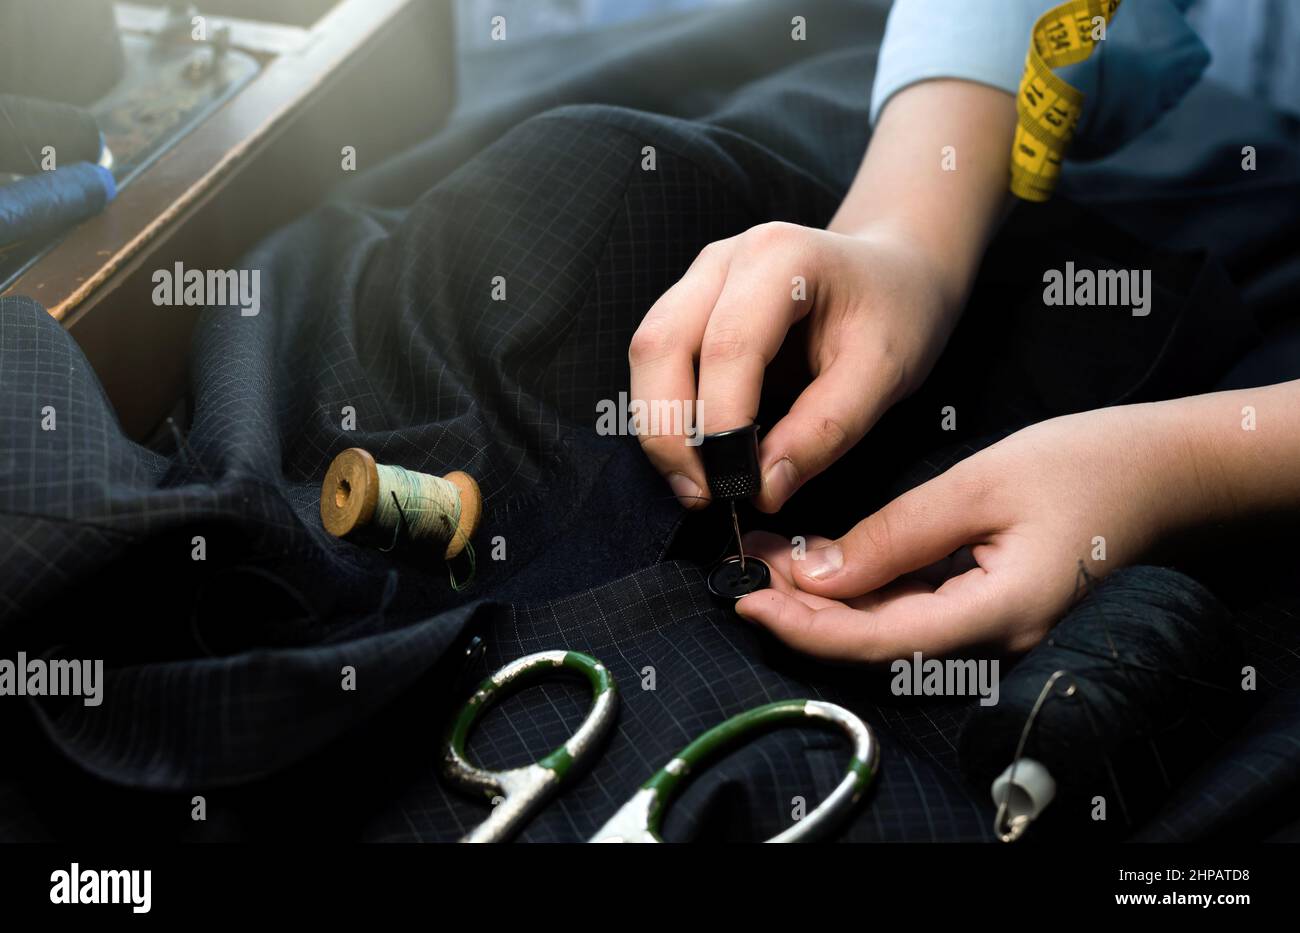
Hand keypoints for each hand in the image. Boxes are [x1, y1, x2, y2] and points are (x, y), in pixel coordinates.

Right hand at [629, 221, 959, 511]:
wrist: (894, 274)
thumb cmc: (896, 315)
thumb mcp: (885, 374)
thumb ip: (825, 430)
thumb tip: (764, 490)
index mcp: (780, 257)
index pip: (728, 347)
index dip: (722, 426)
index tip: (739, 489)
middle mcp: (725, 259)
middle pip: (660, 344)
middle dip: (668, 430)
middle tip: (700, 495)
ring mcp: (700, 278)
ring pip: (647, 352)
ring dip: (660, 426)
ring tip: (697, 484)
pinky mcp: (690, 304)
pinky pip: (657, 360)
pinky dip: (667, 413)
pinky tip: (699, 454)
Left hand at [735, 403, 1210, 659]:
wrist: (1168, 474)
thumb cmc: (1088, 466)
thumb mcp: (980, 485)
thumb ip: (895, 535)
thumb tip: (813, 574)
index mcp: (1002, 614)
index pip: (877, 641)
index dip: (804, 626)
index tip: (745, 594)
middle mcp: (998, 642)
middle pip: (876, 646)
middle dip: (802, 612)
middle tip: (745, 566)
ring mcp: (998, 634)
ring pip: (891, 633)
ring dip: (826, 602)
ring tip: (769, 557)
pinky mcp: (993, 613)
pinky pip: (917, 615)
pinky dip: (864, 591)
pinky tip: (824, 561)